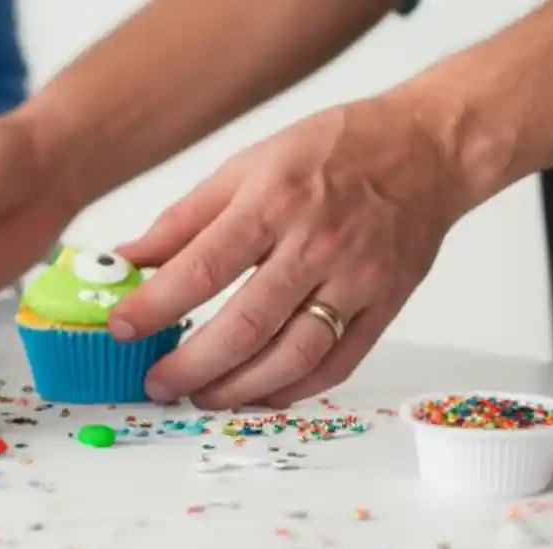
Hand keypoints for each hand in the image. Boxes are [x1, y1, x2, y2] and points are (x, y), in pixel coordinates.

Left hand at [110, 97, 473, 408]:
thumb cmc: (334, 151)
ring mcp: (357, 279)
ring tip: (201, 397)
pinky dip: (293, 389)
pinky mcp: (385, 305)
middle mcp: (318, 244)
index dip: (156, 306)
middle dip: (192, 365)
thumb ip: (183, 219)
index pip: (202, 267)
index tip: (122, 329)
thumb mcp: (246, 165)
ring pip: (293, 355)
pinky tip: (258, 394)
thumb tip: (127, 258)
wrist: (430, 147)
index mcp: (274, 201)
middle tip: (157, 383)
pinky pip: (337, 364)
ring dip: (239, 388)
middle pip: (247, 324)